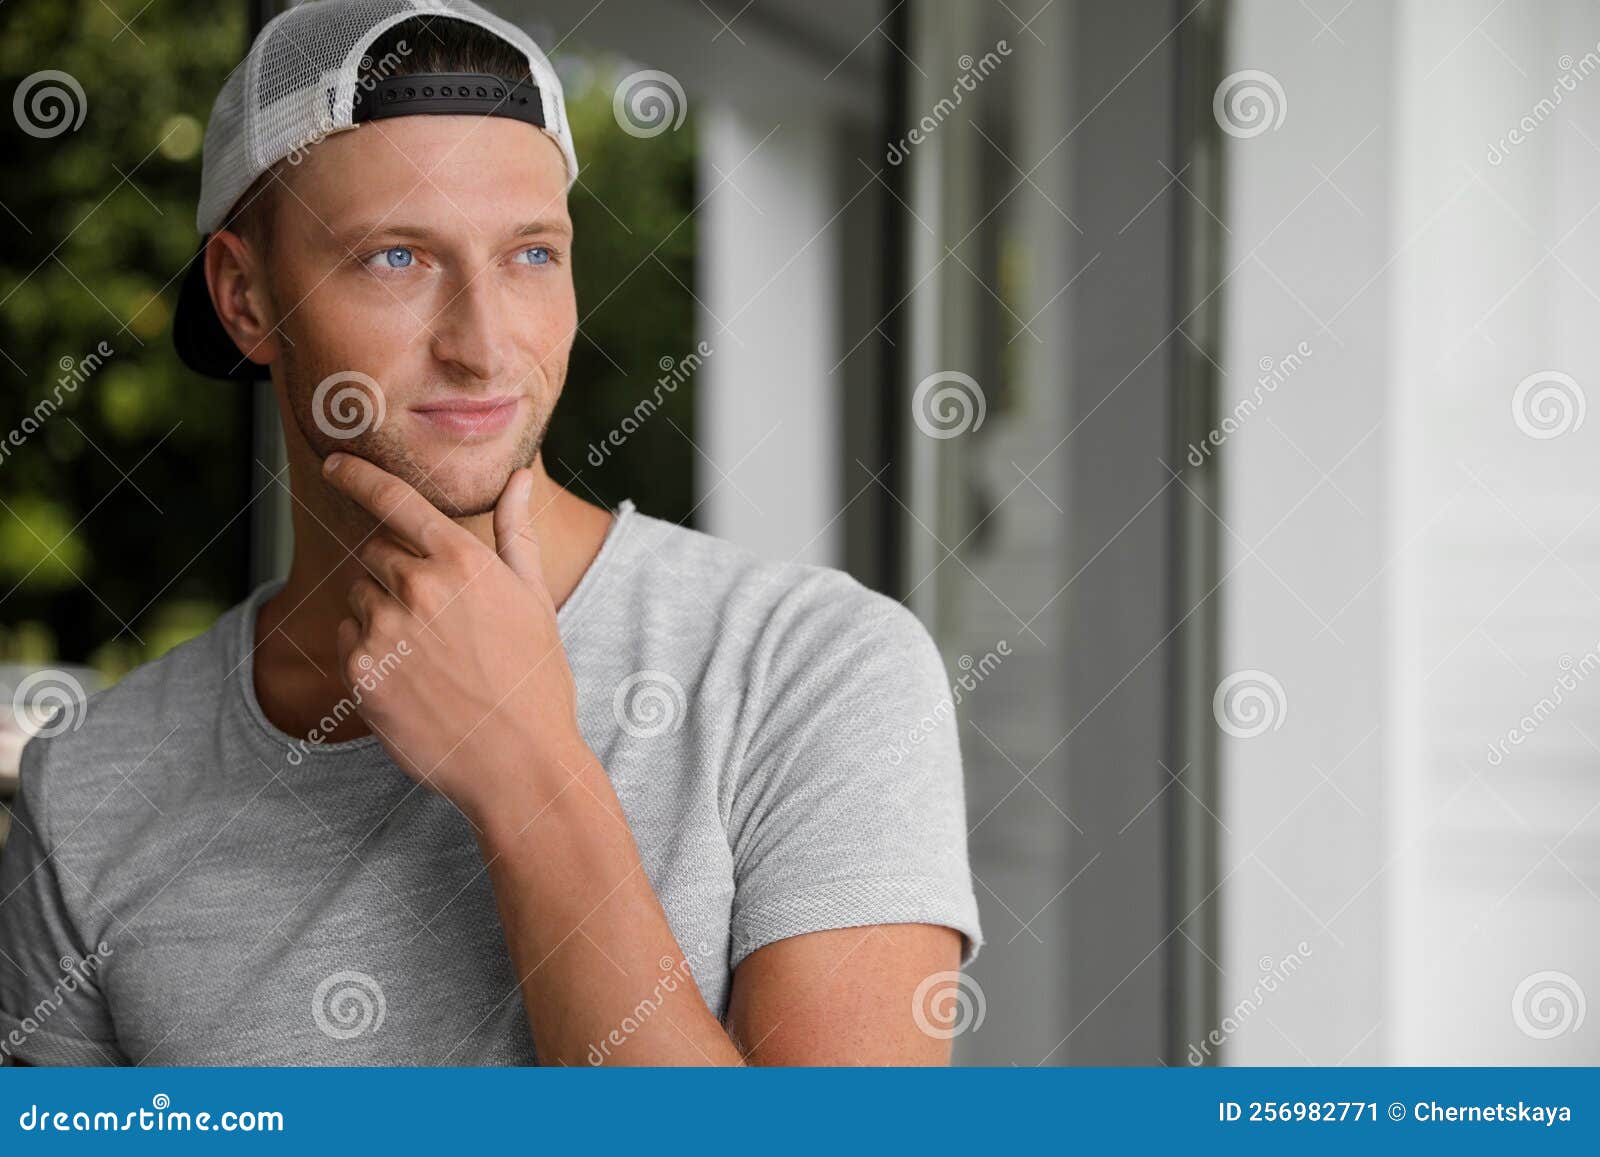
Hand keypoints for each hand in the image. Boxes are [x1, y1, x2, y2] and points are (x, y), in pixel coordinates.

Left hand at [322, 452, 586, 823]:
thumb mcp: (534, 600)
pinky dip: (369, 652)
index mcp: (463, 560)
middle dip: (396, 573)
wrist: (518, 762)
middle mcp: (419, 587)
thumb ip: (515, 532)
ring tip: (429, 655)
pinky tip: (411, 679)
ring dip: (381, 614)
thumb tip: (518, 478)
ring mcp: (385, 630)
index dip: (358, 476)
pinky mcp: (361, 672)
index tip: (334, 463)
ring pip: (359, 597)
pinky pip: (347, 639)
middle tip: (437, 619)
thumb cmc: (534, 679)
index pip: (395, 500)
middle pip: (375, 552)